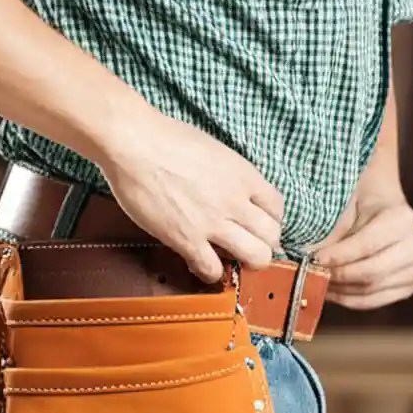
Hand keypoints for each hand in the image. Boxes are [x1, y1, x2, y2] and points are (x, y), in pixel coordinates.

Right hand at [96, 112, 283, 282]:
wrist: (135, 144)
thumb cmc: (166, 138)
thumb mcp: (214, 149)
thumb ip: (228, 174)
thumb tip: (228, 188)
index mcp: (244, 175)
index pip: (277, 207)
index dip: (270, 220)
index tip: (259, 225)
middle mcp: (236, 200)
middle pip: (271, 236)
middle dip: (264, 246)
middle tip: (249, 247)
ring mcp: (213, 222)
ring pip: (255, 256)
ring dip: (247, 263)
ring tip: (231, 260)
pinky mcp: (187, 239)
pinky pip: (212, 269)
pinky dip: (211, 274)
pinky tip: (202, 266)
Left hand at [312, 195, 412, 309]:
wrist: (383, 211)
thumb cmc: (361, 205)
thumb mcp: (347, 206)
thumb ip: (333, 229)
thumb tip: (310, 254)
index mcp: (403, 220)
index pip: (367, 245)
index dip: (338, 255)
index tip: (313, 258)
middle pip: (370, 272)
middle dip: (337, 275)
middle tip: (312, 273)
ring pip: (370, 290)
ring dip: (339, 290)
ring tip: (316, 283)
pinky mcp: (408, 288)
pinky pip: (373, 301)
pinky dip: (348, 299)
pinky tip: (330, 292)